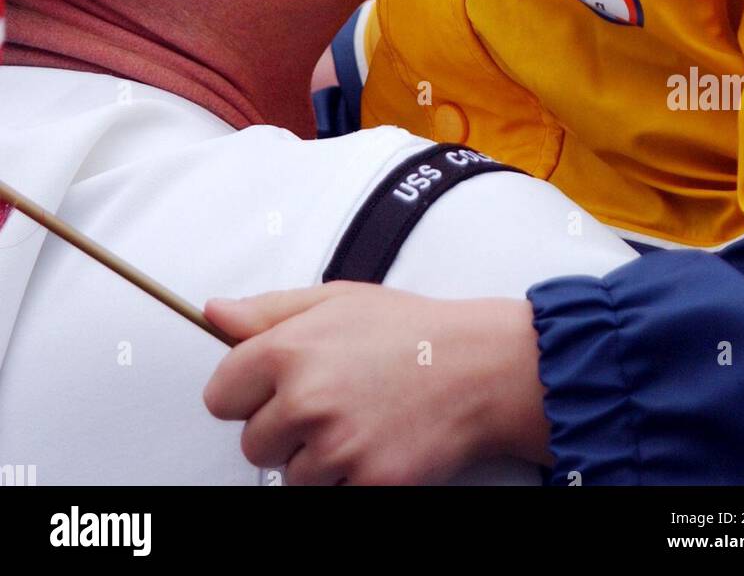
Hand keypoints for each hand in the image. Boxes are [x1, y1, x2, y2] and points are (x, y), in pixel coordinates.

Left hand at [202, 282, 550, 485]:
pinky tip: (373, 441)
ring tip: (356, 419)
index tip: (273, 388)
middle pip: (252, 443)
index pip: (220, 396)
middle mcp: (306, 399)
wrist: (478, 367)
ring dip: (316, 457)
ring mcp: (336, 445)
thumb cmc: (409, 331)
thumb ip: (266, 311)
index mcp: (288, 350)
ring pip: (289, 476)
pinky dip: (348, 478)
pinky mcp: (366, 483)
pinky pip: (330, 494)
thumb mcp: (334, 300)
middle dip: (283, 428)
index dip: (246, 393)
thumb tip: (215, 314)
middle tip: (328, 401)